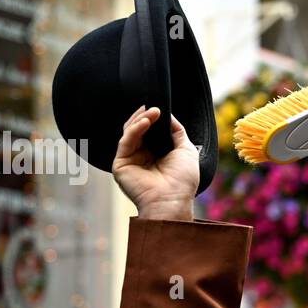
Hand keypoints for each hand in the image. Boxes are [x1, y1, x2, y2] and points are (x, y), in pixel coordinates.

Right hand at [112, 105, 201, 220]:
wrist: (173, 200)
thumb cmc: (183, 181)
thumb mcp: (187, 151)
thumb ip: (177, 132)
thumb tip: (169, 115)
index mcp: (157, 154)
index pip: (151, 130)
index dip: (154, 118)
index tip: (161, 107)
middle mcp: (142, 156)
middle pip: (138, 128)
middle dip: (146, 115)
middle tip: (155, 107)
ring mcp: (130, 159)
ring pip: (130, 131)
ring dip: (141, 119)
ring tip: (153, 112)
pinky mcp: (121, 164)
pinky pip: (125, 141)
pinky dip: (134, 129)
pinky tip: (145, 121)